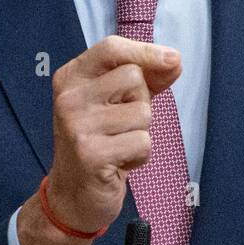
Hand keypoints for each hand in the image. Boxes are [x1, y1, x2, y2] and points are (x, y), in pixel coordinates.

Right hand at [44, 34, 181, 232]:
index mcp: (71, 78)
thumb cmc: (100, 142)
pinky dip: (140, 155)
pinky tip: (120, 162)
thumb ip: (146, 79)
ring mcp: (77, 126)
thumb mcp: (118, 103)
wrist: (72, 196)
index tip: (174, 59)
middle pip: (133, 77)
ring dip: (141, 132)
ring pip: (142, 112)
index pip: (111, 48)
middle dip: (141, 102)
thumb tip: (174, 61)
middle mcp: (69, 98)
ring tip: (119, 144)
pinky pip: (143, 142)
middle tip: (121, 124)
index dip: (146, 51)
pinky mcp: (91, 154)